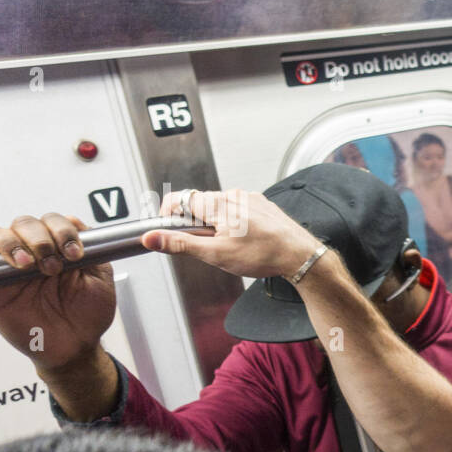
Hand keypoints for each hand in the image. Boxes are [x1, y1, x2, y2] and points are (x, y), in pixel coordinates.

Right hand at [0, 215, 114, 371]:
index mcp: (59, 248)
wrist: (75, 346)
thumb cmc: (88, 315)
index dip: (63, 231)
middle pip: (25, 223)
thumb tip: (75, 221)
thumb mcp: (99, 279)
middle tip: (53, 266)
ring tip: (29, 264)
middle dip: (40, 239)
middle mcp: (34, 253)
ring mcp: (11, 266)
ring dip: (13, 243)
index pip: (52, 222)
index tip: (74, 253)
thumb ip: (92, 250)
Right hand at [145, 189, 320, 280]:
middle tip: (206, 245)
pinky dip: (234, 223)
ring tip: (230, 245)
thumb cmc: (264, 255)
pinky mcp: (262, 205)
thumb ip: (181, 244)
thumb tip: (151, 238)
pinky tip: (245, 240)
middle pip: (200, 204)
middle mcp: (234, 195)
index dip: (169, 214)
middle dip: (196, 223)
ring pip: (220, 207)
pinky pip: (238, 210)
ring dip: (216, 224)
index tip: (167, 228)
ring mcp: (250, 198)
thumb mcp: (216, 254)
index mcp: (219, 204)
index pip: (180, 199)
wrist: (300, 256)